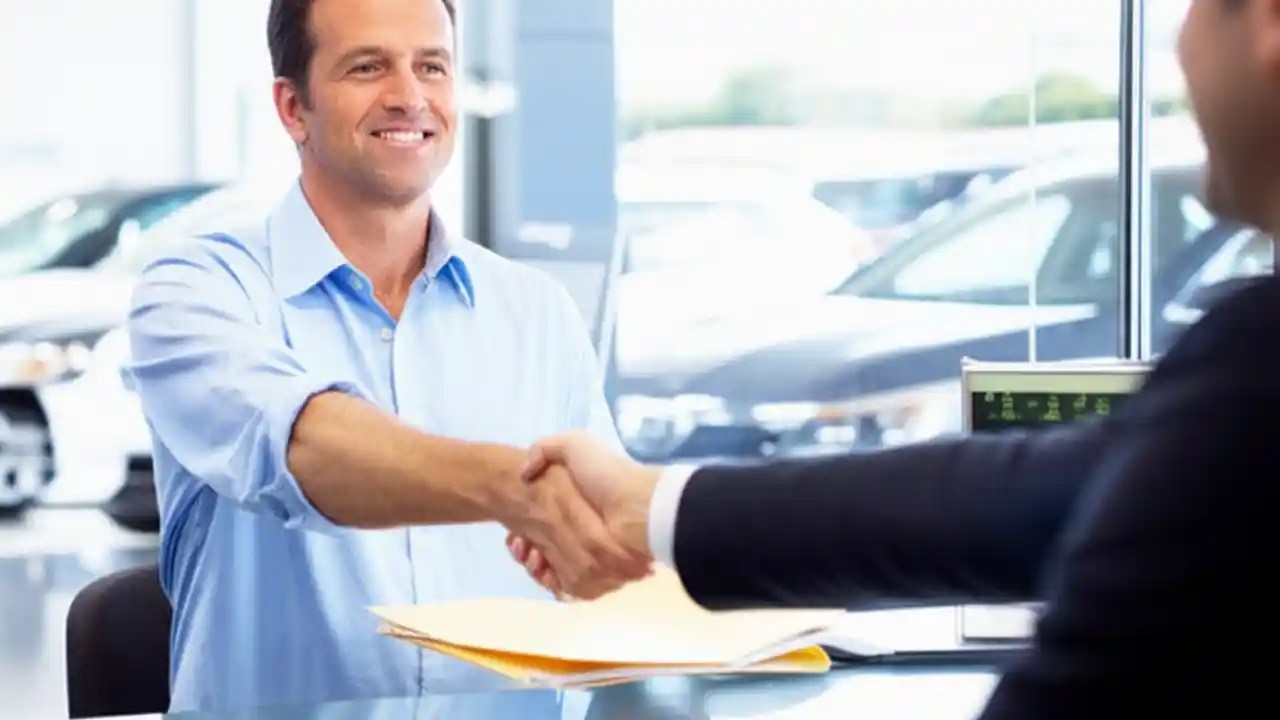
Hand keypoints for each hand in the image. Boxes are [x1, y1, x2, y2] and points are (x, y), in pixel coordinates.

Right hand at [508, 431, 661, 595]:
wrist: (637, 505)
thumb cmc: (606, 475)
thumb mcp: (574, 445)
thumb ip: (545, 449)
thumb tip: (525, 473)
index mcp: (574, 502)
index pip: (538, 519)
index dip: (520, 525)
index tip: (512, 529)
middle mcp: (580, 528)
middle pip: (540, 543)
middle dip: (523, 546)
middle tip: (518, 544)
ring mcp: (587, 551)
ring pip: (549, 565)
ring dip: (533, 563)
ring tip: (530, 556)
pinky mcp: (595, 571)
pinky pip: (566, 583)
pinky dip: (549, 579)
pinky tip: (540, 567)